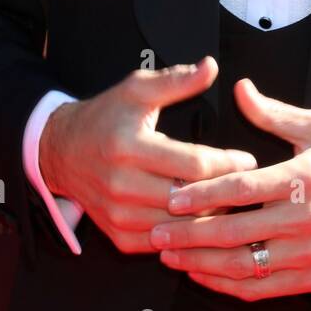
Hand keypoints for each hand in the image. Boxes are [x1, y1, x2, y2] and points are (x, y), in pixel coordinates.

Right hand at [38, 59, 257, 253]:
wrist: (61, 152)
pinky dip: (185, 234)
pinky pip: (163, 243)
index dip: (227, 163)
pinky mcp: (119, 236)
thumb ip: (176, 80)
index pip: (193, 164)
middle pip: (190, 198)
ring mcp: (119, 215)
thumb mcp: (137, 89)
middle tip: (249, 185)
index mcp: (130, 147)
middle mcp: (122, 186)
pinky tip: (202, 221)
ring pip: (179, 227)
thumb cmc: (105, 117)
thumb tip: (210, 67)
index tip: (248, 160)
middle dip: (224, 193)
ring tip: (231, 202)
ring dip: (208, 217)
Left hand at [149, 79, 310, 299]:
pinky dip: (230, 285)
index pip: (241, 189)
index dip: (202, 194)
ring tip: (172, 257)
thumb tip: (241, 89)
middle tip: (158, 232)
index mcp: (302, 178)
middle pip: (235, 232)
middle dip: (189, 234)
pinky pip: (263, 287)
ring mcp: (308, 252)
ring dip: (202, 263)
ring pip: (244, 265)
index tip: (173, 196)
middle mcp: (304, 219)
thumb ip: (272, 113)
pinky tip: (206, 275)